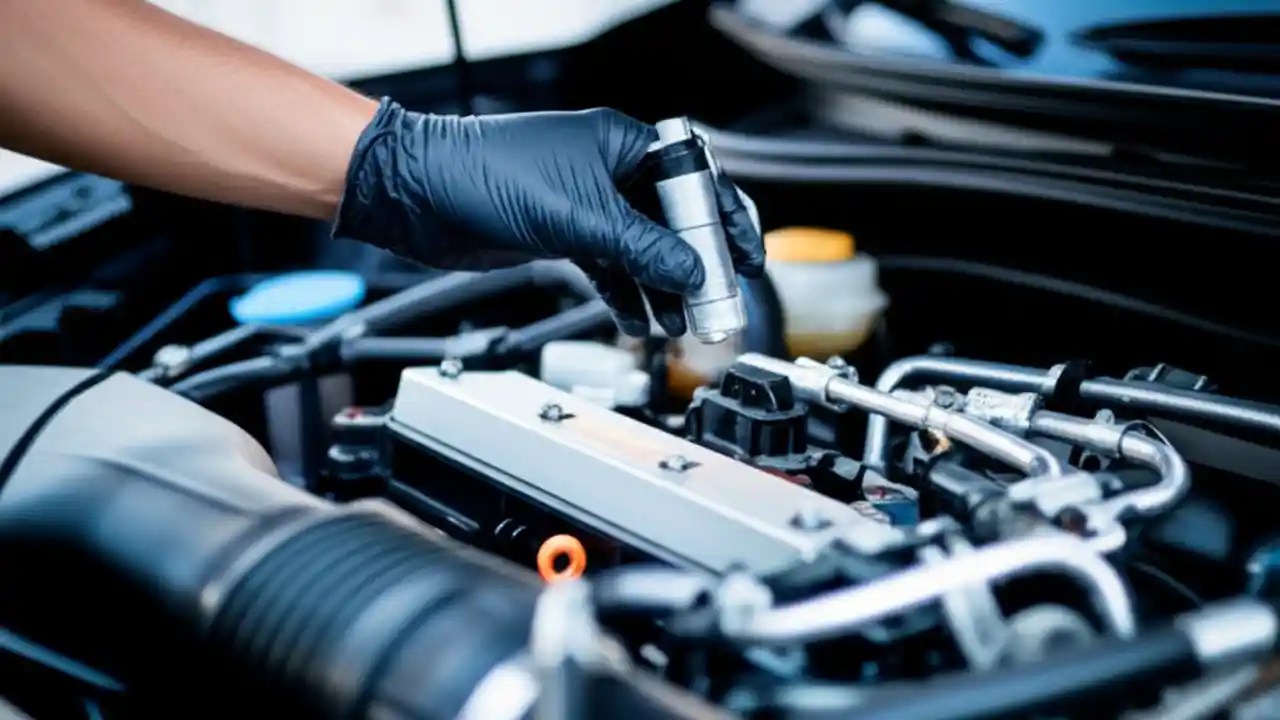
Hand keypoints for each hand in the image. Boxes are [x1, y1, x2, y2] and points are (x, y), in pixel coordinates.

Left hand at [332, 98, 764, 335]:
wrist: (416, 195)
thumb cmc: (483, 175)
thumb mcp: (579, 216)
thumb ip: (641, 247)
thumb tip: (691, 271)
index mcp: (622, 144)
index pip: (694, 181)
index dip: (723, 222)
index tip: (745, 259)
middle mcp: (609, 171)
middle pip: (672, 221)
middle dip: (695, 265)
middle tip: (717, 302)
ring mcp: (587, 204)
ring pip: (643, 250)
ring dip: (663, 288)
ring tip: (683, 322)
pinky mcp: (564, 234)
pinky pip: (611, 267)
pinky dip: (627, 294)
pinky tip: (641, 319)